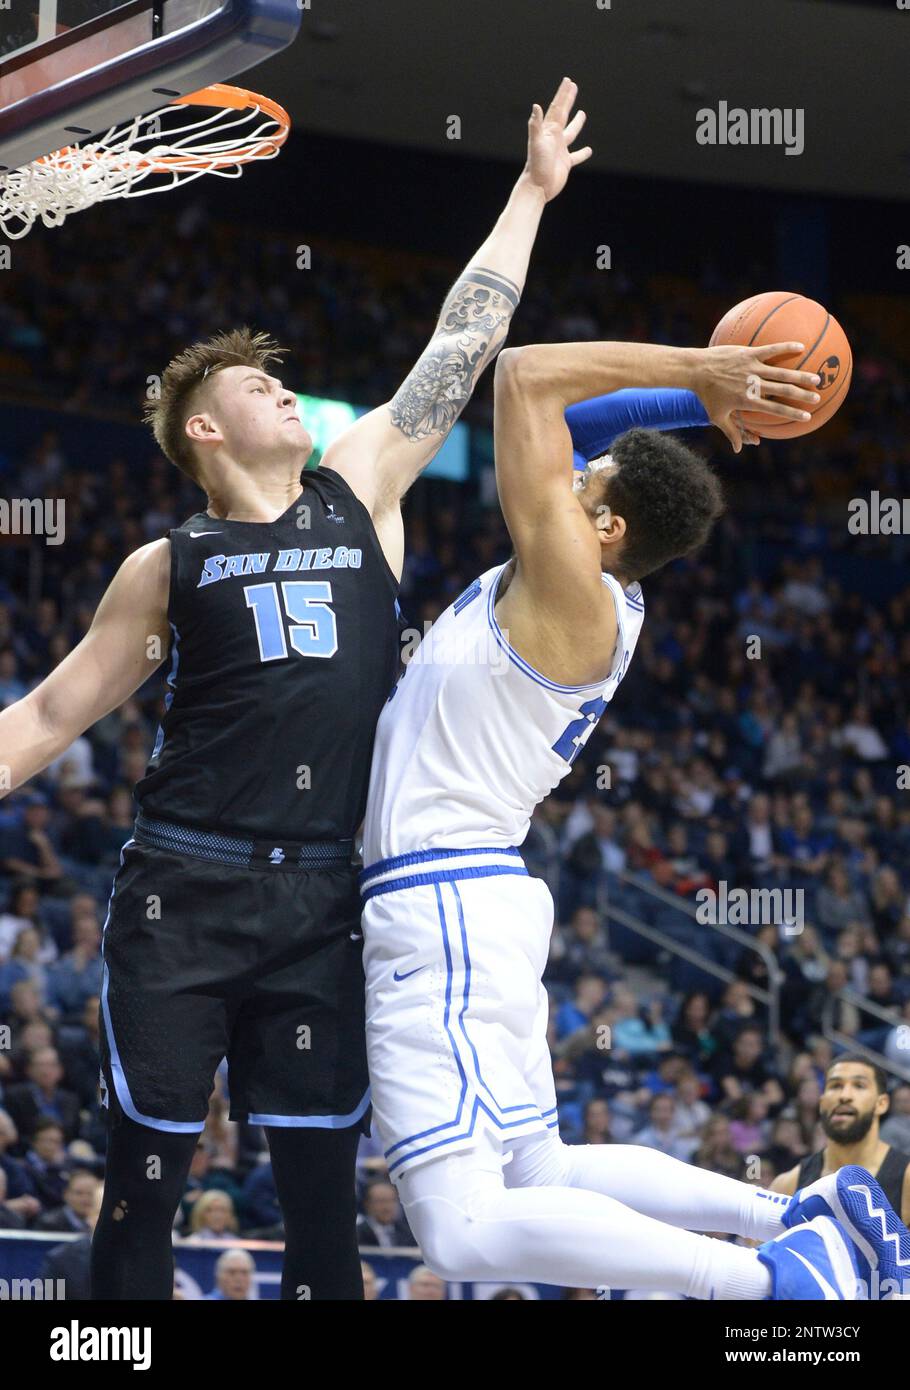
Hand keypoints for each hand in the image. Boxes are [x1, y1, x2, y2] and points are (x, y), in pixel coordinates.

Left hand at [523, 77, 591, 201]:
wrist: (537, 187)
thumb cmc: (536, 166)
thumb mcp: (536, 143)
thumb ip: (536, 125)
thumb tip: (536, 106)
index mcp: (549, 131)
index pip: (558, 108)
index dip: (563, 94)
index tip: (568, 81)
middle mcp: (554, 138)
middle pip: (563, 114)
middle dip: (568, 100)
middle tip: (573, 86)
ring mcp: (560, 150)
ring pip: (571, 133)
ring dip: (576, 123)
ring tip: (582, 113)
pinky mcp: (565, 163)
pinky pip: (576, 156)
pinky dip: (582, 153)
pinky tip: (589, 150)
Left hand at [693, 342, 821, 451]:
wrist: (696, 370)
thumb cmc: (706, 395)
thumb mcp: (717, 417)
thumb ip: (731, 432)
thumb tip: (738, 450)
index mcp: (748, 401)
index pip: (775, 410)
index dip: (792, 414)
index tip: (806, 417)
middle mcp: (753, 385)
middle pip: (783, 391)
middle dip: (802, 395)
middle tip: (817, 398)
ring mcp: (752, 368)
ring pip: (781, 372)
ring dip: (800, 375)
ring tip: (816, 378)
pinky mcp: (748, 353)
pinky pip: (771, 350)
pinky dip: (786, 348)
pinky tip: (801, 346)